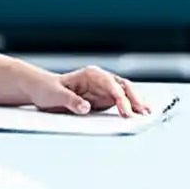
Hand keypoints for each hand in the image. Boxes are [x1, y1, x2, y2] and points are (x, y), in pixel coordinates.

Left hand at [24, 66, 150, 116]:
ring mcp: (103, 90)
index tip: (126, 110)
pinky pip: (121, 103)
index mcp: (90, 74)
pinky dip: (131, 108)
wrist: (42, 90)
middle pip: (123, 87)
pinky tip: (139, 114)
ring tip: (147, 113)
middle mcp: (100, 80)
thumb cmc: (47, 89)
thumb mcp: (55, 95)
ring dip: (137, 103)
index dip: (120, 97)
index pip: (111, 84)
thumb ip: (71, 101)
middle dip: (134, 98)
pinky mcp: (104, 100)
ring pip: (126, 94)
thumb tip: (86, 107)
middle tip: (143, 112)